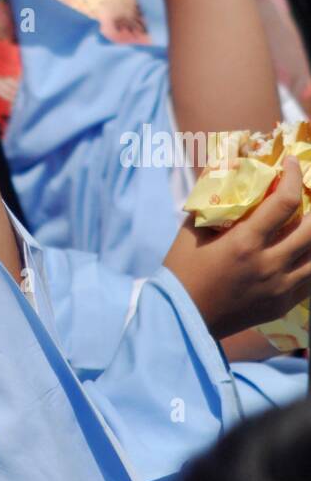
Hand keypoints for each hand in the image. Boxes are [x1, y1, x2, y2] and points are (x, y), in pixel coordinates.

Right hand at [163, 158, 310, 338]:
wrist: (184, 318)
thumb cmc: (183, 269)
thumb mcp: (193, 229)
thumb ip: (213, 199)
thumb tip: (224, 165)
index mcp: (245, 243)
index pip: (284, 203)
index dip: (293, 177)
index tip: (290, 163)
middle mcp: (268, 265)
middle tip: (306, 194)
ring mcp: (279, 288)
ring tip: (305, 223)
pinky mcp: (282, 305)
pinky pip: (310, 281)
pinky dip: (309, 262)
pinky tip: (301, 251)